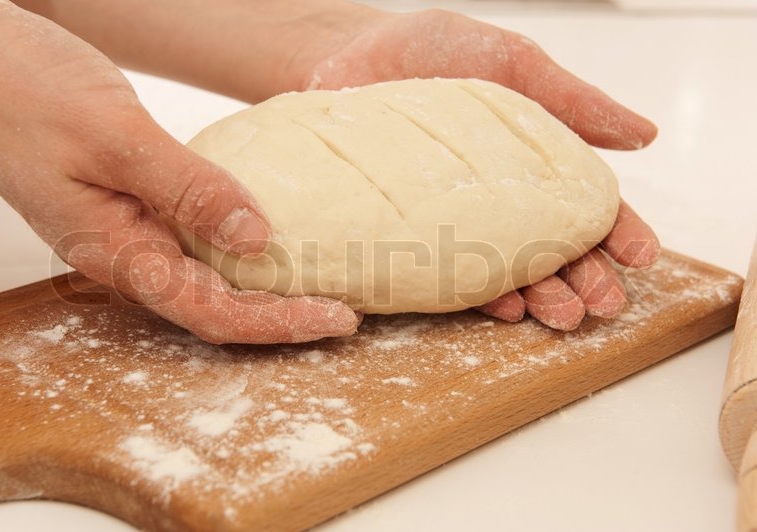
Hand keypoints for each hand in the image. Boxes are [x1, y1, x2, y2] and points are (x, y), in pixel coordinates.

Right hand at [0, 0, 358, 342]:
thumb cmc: (25, 92)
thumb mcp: (115, 136)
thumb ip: (188, 189)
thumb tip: (257, 238)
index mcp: (118, 254)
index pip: (214, 314)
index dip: (279, 324)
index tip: (337, 318)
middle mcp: (127, 257)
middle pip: (217, 309)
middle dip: (283, 316)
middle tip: (346, 308)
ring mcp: (131, 235)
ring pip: (209, 281)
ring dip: (267, 288)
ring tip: (324, 283)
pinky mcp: (136, 210)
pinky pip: (196, 245)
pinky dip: (242, 249)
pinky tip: (273, 239)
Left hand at [298, 8, 660, 329]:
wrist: (347, 55)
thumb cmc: (431, 52)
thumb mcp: (511, 63)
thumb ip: (572, 100)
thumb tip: (643, 135)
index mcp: (535, 163)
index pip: (588, 205)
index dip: (618, 232)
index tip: (641, 256)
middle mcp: (501, 200)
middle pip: (555, 248)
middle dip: (586, 279)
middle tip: (603, 304)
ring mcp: (458, 222)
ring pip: (510, 269)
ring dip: (541, 297)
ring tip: (562, 316)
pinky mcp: (415, 236)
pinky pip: (450, 273)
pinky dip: (479, 293)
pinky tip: (502, 307)